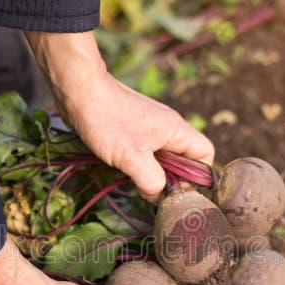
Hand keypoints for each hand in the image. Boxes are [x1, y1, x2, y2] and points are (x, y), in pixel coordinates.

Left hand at [25, 31, 213, 200]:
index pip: (205, 154)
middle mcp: (168, 127)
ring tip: (136, 182)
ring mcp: (150, 126)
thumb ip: (152, 181)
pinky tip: (124, 170)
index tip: (177, 190)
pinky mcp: (133, 128)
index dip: (198, 176)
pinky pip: (146, 151)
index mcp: (176, 130)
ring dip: (153, 173)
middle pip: (184, 158)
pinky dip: (139, 164)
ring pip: (163, 156)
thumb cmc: (107, 121)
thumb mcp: (133, 159)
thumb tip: (158, 194)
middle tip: (153, 191)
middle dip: (172, 179)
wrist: (79, 90)